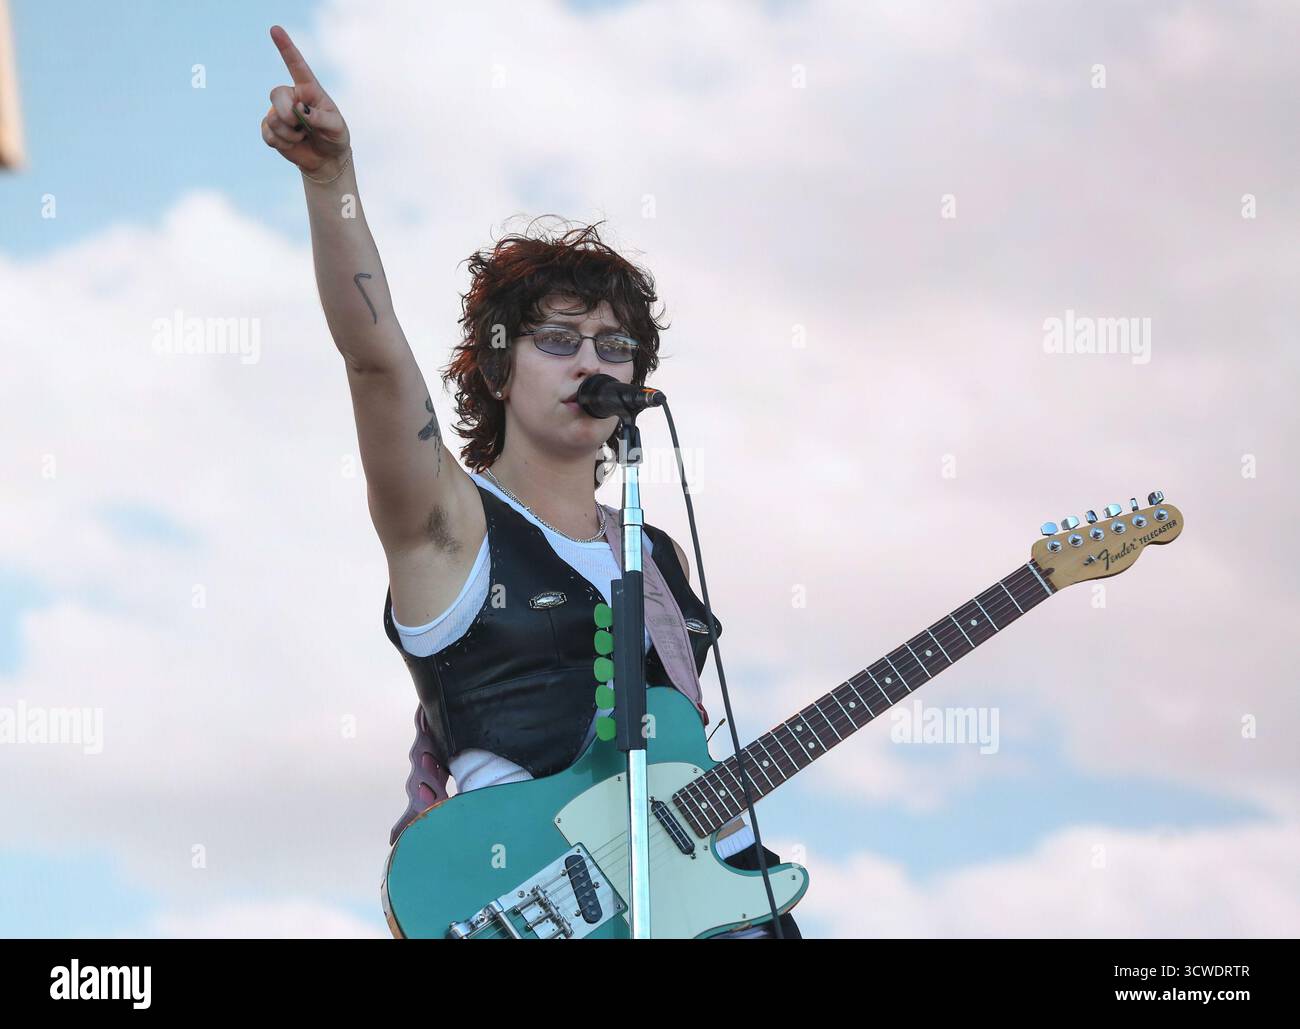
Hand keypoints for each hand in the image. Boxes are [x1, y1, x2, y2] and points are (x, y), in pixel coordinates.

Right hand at [262, 25, 350, 176]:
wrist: (326, 159)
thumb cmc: (334, 137)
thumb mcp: (336, 128)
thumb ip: (320, 118)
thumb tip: (300, 110)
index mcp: (309, 89)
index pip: (296, 65)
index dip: (285, 47)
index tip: (275, 29)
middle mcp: (292, 96)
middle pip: (276, 94)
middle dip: (286, 113)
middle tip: (299, 126)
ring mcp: (279, 112)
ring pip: (272, 118)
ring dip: (289, 133)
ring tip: (302, 136)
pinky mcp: (271, 129)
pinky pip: (268, 134)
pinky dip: (281, 143)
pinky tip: (293, 143)